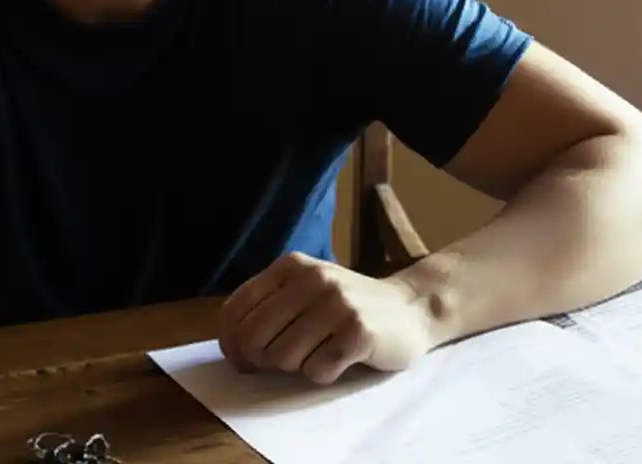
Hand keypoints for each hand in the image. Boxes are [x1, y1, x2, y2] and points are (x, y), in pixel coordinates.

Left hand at [218, 253, 437, 384]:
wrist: (410, 308)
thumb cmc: (347, 307)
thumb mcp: (304, 291)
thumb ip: (268, 308)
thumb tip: (233, 350)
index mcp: (291, 266)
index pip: (234, 310)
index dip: (231, 344)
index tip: (245, 360)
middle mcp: (312, 279)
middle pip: (254, 338)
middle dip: (262, 360)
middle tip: (285, 362)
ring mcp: (337, 304)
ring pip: (282, 358)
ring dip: (297, 367)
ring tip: (320, 353)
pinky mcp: (358, 332)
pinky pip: (316, 371)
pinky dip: (324, 374)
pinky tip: (341, 359)